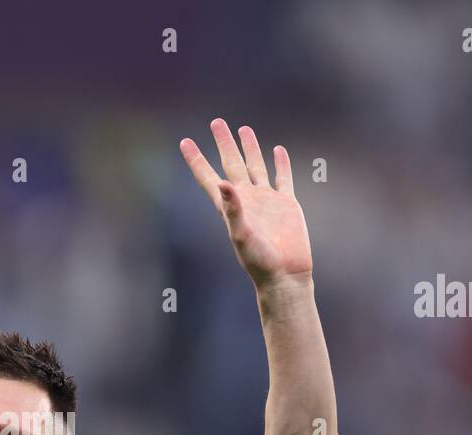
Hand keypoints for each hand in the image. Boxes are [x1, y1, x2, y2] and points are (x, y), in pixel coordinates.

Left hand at [180, 119, 311, 288]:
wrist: (285, 275)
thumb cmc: (259, 261)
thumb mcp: (241, 235)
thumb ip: (233, 209)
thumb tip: (223, 183)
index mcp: (229, 206)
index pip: (208, 177)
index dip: (196, 159)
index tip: (185, 141)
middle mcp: (246, 199)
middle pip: (232, 164)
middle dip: (223, 143)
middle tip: (216, 122)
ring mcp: (266, 200)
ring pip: (255, 166)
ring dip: (250, 148)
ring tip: (244, 129)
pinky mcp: (286, 204)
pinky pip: (282, 178)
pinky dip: (281, 163)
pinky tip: (278, 150)